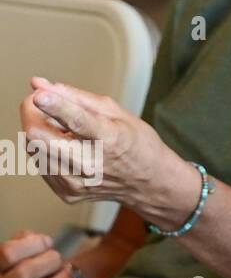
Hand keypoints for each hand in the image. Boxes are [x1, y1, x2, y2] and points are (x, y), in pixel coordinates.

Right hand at [0, 231, 78, 277]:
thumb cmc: (36, 262)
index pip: (8, 253)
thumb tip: (43, 243)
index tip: (46, 244)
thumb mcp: (27, 245)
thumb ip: (28, 239)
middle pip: (24, 274)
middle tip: (57, 259)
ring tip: (65, 273)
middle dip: (49, 261)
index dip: (33, 244)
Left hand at [19, 77, 189, 218]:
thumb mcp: (118, 112)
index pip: (79, 121)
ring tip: (62, 129)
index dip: (56, 106)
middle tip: (43, 102)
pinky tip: (66, 147)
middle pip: (40, 137)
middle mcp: (90, 165)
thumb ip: (77, 97)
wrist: (149, 182)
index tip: (39, 93)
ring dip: (40, 132)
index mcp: (110, 140)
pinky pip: (41, 164)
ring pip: (34, 149)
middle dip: (33, 113)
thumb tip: (40, 85)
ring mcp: (76, 182)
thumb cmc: (136, 143)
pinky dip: (47, 150)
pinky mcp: (66, 193)